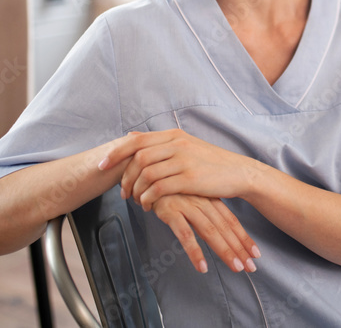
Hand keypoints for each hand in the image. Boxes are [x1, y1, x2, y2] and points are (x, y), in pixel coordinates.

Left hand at [98, 130, 258, 208]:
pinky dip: (149, 198)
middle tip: (122, 193)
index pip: (136, 141)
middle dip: (124, 177)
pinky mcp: (190, 178)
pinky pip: (159, 188)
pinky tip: (150, 206)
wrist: (238, 172)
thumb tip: (131, 136)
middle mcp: (177, 144)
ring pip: (146, 173)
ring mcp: (184, 160)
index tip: (102, 166)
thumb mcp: (185, 146)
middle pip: (138, 157)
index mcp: (174, 135)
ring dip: (136, 190)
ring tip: (137, 201)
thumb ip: (159, 143)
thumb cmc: (210, 163)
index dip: (116, 153)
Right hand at [151, 194, 259, 273]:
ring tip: (236, 267)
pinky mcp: (171, 211)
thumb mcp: (192, 195)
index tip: (255, 253)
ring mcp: (187, 205)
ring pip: (211, 232)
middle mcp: (202, 201)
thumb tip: (219, 231)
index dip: (243, 237)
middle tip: (251, 267)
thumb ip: (205, 211)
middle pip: (225, 228)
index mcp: (210, 198)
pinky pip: (185, 235)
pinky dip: (195, 251)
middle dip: (239, 248)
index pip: (231, 221)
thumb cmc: (170, 187)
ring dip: (225, 251)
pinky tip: (202, 266)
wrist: (146, 171)